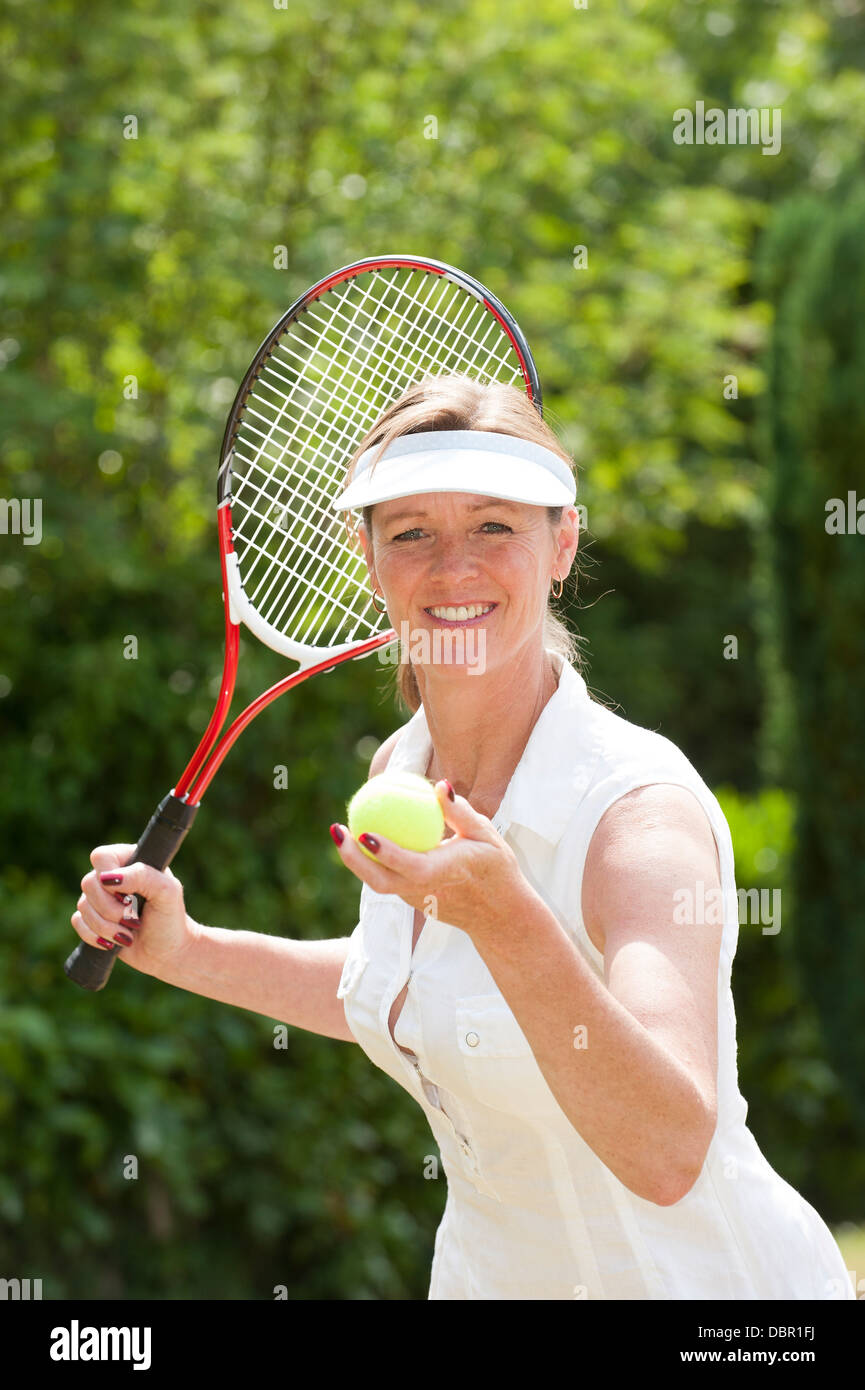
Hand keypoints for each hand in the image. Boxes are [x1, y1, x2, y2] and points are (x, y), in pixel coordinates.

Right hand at [72, 844, 198, 975]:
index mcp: (131, 860)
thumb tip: (108, 878)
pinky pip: (77, 922)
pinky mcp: (92, 918)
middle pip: (88, 883)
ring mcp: (100, 897)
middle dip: (110, 909)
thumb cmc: (171, 919)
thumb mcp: (168, 892)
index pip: (101, 857)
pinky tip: (113, 942)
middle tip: (133, 920)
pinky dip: (94, 936)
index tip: (129, 897)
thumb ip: (143, 876)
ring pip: (82, 905)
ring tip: (127, 934)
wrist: (167, 953)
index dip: (108, 878)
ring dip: (105, 926)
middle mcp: (112, 876)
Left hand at [330, 781, 535, 942]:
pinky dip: (374, 863)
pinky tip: (366, 841)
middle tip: (337, 830)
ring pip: (379, 884)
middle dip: (352, 859)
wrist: (500, 916)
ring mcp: (418, 900)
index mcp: (447, 872)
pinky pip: (389, 880)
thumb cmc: (496, 869)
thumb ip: (461, 812)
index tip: (363, 832)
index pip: (410, 865)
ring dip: (357, 861)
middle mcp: (427, 890)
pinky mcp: (414, 902)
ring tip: (342, 833)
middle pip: (380, 882)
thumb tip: (438, 786)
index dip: (384, 852)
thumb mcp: (487, 834)